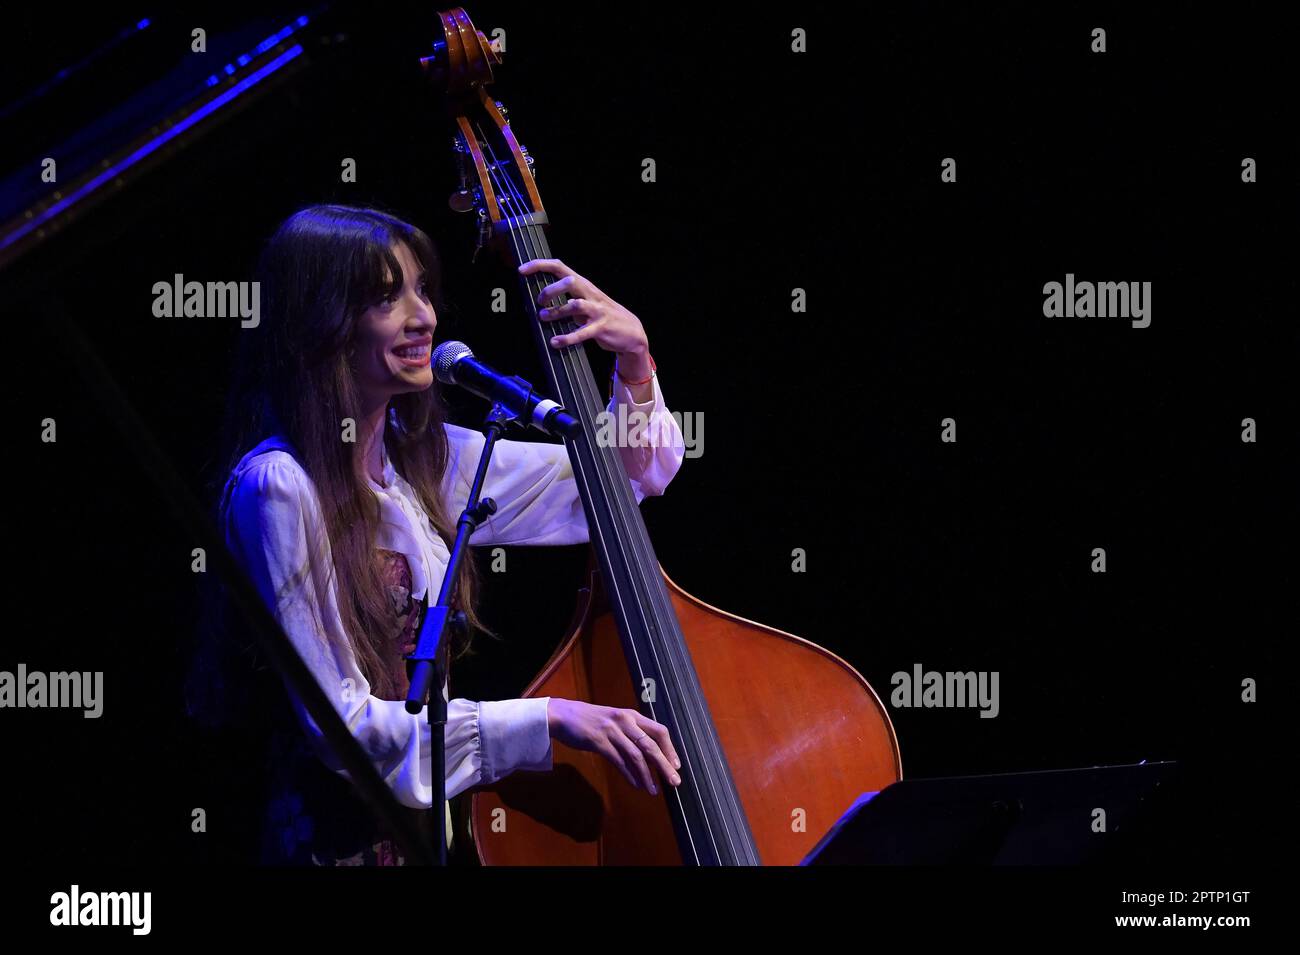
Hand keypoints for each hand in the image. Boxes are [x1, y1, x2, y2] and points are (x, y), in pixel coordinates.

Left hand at [518, 258, 651, 375]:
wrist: (632, 332)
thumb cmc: (602, 317)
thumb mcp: (585, 304)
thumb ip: (567, 301)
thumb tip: (541, 303)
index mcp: (584, 286)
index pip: (560, 267)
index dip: (540, 266)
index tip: (521, 270)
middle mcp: (590, 294)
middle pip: (569, 282)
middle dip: (550, 290)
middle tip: (540, 302)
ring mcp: (597, 311)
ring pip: (575, 305)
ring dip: (556, 312)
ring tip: (543, 317)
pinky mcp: (601, 328)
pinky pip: (582, 332)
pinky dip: (567, 338)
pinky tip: (555, 342)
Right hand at [546, 698, 681, 794]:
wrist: (565, 715)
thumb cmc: (593, 720)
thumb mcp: (617, 720)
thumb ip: (633, 733)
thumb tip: (652, 755)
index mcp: (632, 715)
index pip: (659, 731)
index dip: (670, 749)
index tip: (677, 765)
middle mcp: (625, 721)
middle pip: (651, 745)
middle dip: (664, 765)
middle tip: (674, 782)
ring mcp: (612, 731)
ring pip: (636, 756)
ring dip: (647, 775)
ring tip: (653, 790)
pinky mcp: (598, 741)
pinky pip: (618, 761)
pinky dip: (629, 775)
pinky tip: (636, 785)